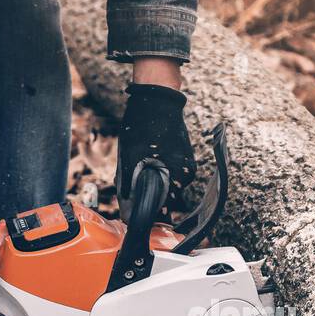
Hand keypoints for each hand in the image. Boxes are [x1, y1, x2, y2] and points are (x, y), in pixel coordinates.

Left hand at [117, 80, 195, 218]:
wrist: (157, 98)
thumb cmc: (143, 124)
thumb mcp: (129, 156)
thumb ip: (129, 182)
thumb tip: (127, 205)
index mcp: (174, 176)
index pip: (164, 208)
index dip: (149, 214)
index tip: (138, 217)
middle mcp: (185, 174)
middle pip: (167, 199)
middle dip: (151, 198)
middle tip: (134, 191)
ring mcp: (188, 166)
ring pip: (170, 186)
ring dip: (156, 184)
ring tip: (141, 170)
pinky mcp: (186, 158)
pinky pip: (173, 174)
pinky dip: (162, 173)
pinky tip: (150, 161)